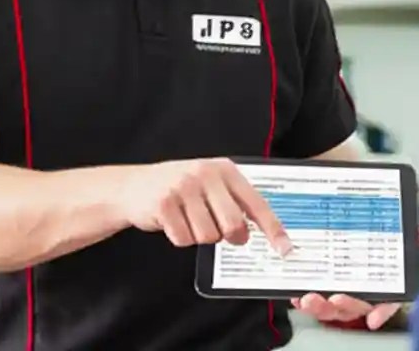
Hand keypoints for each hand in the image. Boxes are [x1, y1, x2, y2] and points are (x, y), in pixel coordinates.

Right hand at [119, 158, 292, 254]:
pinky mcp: (164, 204)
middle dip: (229, 237)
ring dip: (199, 236)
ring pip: (208, 236)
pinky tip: (173, 222)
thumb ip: (234, 202)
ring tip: (188, 220)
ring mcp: (183, 187)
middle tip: (221, 233)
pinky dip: (180, 238)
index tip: (285, 249)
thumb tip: (265, 232)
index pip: (256, 203)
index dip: (273, 229)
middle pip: (233, 225)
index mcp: (224, 169)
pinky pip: (184, 239)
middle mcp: (205, 174)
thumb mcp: (209, 185)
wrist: (133, 186)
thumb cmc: (179, 188)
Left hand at [291, 225, 418, 329]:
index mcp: (383, 288)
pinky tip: (297, 296)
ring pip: (332, 308)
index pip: (387, 303)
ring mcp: (342, 296)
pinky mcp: (323, 293)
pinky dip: (304, 301)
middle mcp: (362, 296)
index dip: (381, 312)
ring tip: (309, 299)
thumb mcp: (400, 240)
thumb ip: (415, 239)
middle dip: (344, 306)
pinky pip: (314, 302)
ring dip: (320, 307)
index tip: (372, 320)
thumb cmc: (381, 248)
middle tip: (333, 299)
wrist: (352, 238)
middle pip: (355, 307)